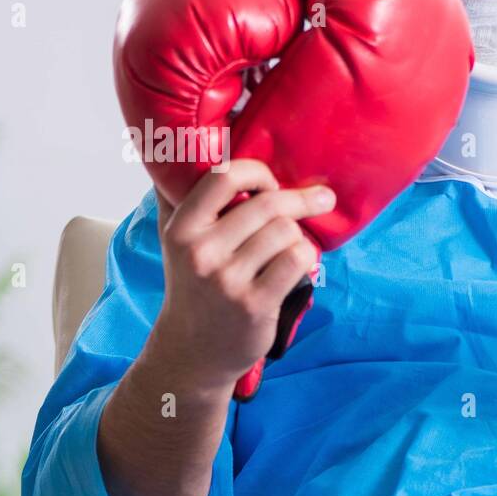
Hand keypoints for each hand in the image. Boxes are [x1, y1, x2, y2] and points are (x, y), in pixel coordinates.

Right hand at [149, 159, 333, 395]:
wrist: (193, 352)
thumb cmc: (193, 288)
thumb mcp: (175, 242)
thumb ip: (179, 196)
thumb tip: (189, 143)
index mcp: (182, 228)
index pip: (224, 176)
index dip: (258, 172)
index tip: (273, 183)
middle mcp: (201, 251)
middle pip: (269, 204)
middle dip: (301, 200)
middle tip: (321, 200)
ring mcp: (228, 280)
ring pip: (287, 232)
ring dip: (300, 237)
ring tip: (295, 247)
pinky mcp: (255, 304)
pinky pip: (298, 261)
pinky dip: (306, 259)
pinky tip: (298, 267)